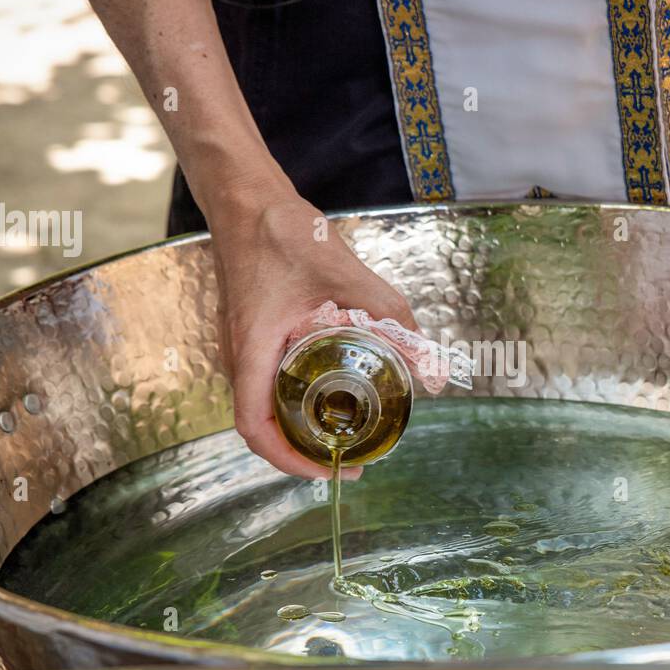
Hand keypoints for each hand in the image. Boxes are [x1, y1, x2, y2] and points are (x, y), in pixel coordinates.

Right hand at [208, 192, 419, 479]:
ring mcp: (239, 348)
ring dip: (297, 429)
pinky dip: (292, 402)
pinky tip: (327, 397)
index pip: (256, 428)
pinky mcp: (248, 337)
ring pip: (263, 407)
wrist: (247, 199)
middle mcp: (237, 357)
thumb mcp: (348, 274)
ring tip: (342, 438)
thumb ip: (392, 317)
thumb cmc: (285, 232)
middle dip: (302, 453)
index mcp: (252, 349)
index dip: (290, 461)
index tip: (331, 470)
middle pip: (261, 426)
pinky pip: (265, 384)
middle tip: (350, 460)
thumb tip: (432, 367)